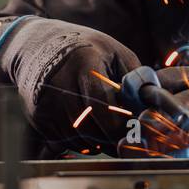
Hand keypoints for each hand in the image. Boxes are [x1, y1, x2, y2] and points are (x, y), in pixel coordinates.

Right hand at [0, 17, 140, 149]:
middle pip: (92, 128)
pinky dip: (81, 141)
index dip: (122, 124)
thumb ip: (135, 76)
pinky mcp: (37, 118)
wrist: (34, 46)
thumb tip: (155, 101)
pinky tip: (88, 127)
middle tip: (126, 135)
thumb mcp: (113, 50)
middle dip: (112, 137)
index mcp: (84, 64)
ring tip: (107, 128)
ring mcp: (45, 104)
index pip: (105, 106)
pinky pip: (65, 142)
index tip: (134, 129)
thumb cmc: (82, 48)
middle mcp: (60, 85)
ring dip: (98, 141)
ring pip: (79, 140)